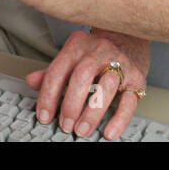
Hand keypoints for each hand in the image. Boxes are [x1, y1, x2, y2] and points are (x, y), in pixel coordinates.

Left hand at [25, 28, 150, 140]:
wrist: (129, 36)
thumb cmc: (96, 51)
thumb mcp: (73, 55)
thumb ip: (53, 70)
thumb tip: (31, 81)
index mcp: (78, 45)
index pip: (58, 70)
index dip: (48, 95)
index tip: (44, 116)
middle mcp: (99, 51)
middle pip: (82, 76)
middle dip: (71, 104)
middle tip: (65, 124)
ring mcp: (120, 63)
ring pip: (105, 88)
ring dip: (91, 113)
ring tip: (82, 130)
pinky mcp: (137, 78)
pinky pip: (129, 101)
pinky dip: (119, 119)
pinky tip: (109, 132)